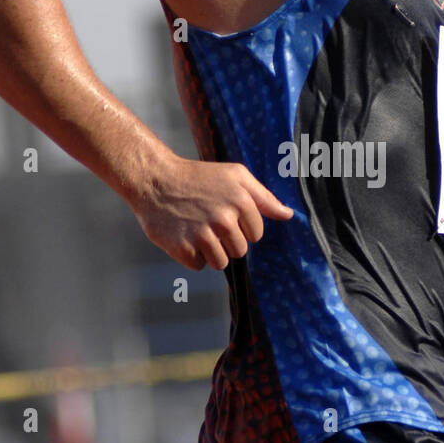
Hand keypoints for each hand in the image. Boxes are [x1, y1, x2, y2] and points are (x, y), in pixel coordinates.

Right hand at [132, 157, 293, 270]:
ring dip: (210, 251)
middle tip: (207, 221)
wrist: (155, 180)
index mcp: (241, 201)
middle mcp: (223, 218)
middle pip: (239, 251)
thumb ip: (264, 197)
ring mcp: (201, 234)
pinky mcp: (182, 247)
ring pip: (221, 263)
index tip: (225, 213)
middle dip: (226, 240)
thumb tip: (288, 215)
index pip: (256, 234)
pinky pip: (198, 266)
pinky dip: (191, 255)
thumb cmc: (199, 177)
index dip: (242, 226)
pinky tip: (183, 236)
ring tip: (196, 230)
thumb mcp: (235, 176)